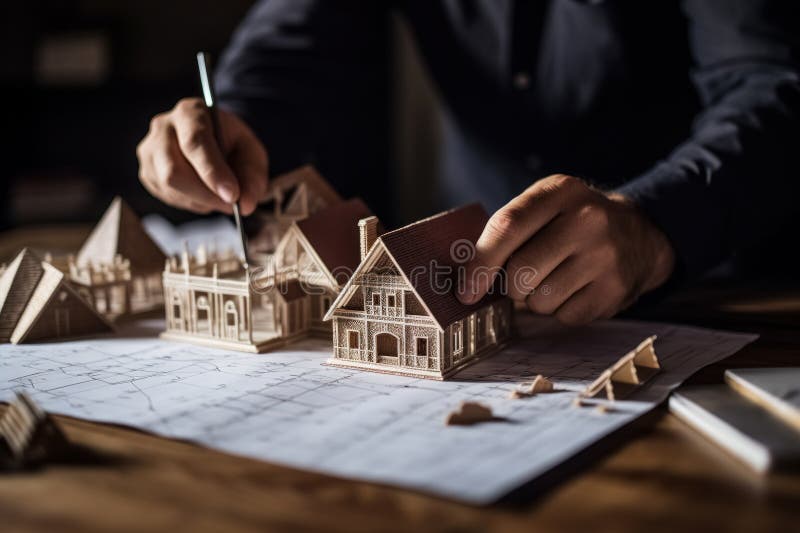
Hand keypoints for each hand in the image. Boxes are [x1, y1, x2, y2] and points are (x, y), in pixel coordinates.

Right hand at [136, 98, 267, 214]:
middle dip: (206, 195)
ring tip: (220, 195)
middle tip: (231, 204)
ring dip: (202, 201)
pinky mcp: (147, 172)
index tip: (232, 195)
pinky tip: (204, 193)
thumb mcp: (252, 153)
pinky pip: (168, 197)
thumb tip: (244, 205)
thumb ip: (252, 177)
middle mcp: (162, 127)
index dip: (213, 172)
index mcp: (190, 112)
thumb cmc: (233, 144)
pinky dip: (192, 203)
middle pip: (174, 171)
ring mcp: (149, 151)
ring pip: (170, 188)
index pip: (195, 142)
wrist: (215, 141)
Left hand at [457, 174, 674, 324]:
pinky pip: (564, 317)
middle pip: (519, 272)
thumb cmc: (572, 223)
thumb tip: (466, 279)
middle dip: (511, 285)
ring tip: (556, 278)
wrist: (640, 233)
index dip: (479, 263)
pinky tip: (576, 288)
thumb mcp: (545, 206)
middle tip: (524, 277)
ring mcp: (605, 255)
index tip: (465, 290)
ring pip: (539, 301)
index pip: (507, 227)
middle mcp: (587, 219)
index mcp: (560, 191)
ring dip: (537, 300)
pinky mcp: (616, 289)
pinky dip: (561, 310)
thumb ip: (506, 231)